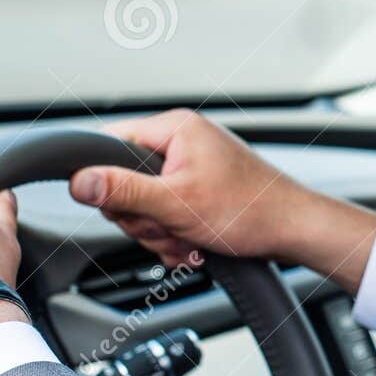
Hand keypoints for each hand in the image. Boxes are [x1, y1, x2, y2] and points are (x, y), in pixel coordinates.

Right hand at [69, 109, 375, 288]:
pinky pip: (166, 217)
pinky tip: (195, 246)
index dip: (108, 182)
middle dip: (144, 218)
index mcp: (175, 129)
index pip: (108, 145)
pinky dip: (176, 238)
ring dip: (162, 233)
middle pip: (123, 183)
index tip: (128, 206)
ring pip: (144, 207)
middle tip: (172, 227)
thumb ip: (124, 192)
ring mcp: (191, 168)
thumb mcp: (177, 204)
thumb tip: (79, 181)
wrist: (296, 231)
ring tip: (191, 240)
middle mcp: (182, 142)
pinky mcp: (198, 191)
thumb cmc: (250, 210)